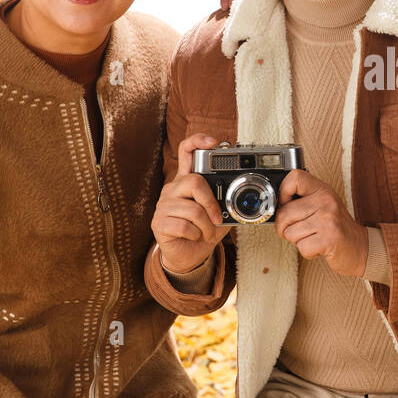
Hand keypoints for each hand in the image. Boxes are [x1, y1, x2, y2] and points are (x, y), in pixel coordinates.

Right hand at [152, 134, 232, 273]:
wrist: (188, 255)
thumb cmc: (204, 231)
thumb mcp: (219, 214)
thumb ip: (224, 202)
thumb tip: (239, 197)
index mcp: (186, 181)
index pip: (186, 151)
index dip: (197, 141)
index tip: (213, 142)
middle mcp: (172, 189)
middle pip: (193, 182)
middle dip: (211, 203)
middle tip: (217, 218)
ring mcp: (163, 205)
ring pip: (193, 210)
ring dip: (207, 226)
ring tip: (206, 232)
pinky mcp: (158, 223)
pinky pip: (184, 227)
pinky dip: (197, 235)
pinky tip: (194, 237)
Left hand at [274, 168, 369, 276]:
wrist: (358, 247)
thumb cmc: (335, 227)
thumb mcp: (321, 205)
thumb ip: (302, 200)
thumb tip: (274, 205)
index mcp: (322, 190)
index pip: (294, 178)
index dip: (283, 193)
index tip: (286, 204)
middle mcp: (325, 201)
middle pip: (284, 213)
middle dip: (285, 228)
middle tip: (299, 230)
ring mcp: (328, 220)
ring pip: (289, 233)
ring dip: (297, 241)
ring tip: (312, 237)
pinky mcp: (329, 240)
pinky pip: (301, 247)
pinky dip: (307, 251)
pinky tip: (318, 246)